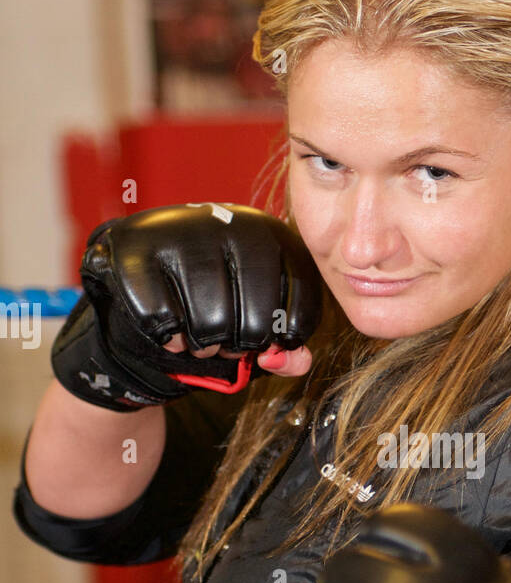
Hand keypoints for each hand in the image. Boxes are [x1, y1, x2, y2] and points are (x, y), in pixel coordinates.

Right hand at [51, 203, 320, 410]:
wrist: (149, 271)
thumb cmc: (215, 298)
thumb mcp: (260, 320)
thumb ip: (287, 348)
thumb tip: (282, 360)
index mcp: (274, 236)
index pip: (302, 310)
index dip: (282, 341)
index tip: (265, 339)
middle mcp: (234, 223)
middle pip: (255, 322)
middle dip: (239, 346)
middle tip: (224, 340)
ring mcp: (184, 229)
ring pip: (209, 322)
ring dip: (201, 346)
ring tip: (197, 335)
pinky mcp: (136, 246)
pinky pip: (160, 318)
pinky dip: (166, 338)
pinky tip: (168, 329)